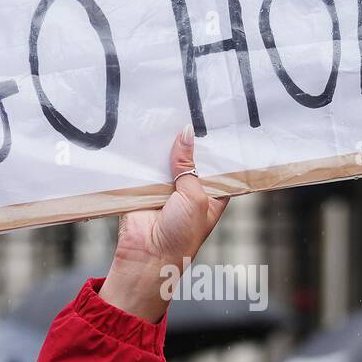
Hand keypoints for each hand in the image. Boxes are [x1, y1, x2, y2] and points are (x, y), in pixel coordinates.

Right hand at [100, 127, 229, 322]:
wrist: (147, 255)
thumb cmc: (181, 235)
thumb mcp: (194, 197)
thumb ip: (188, 165)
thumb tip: (185, 133)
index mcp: (211, 195)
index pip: (218, 165)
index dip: (217, 146)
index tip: (217, 118)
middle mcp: (190, 189)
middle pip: (191, 158)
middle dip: (189, 140)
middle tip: (191, 106)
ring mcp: (166, 187)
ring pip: (167, 159)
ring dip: (165, 144)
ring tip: (167, 113)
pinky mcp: (143, 187)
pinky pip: (144, 165)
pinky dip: (144, 153)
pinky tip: (146, 130)